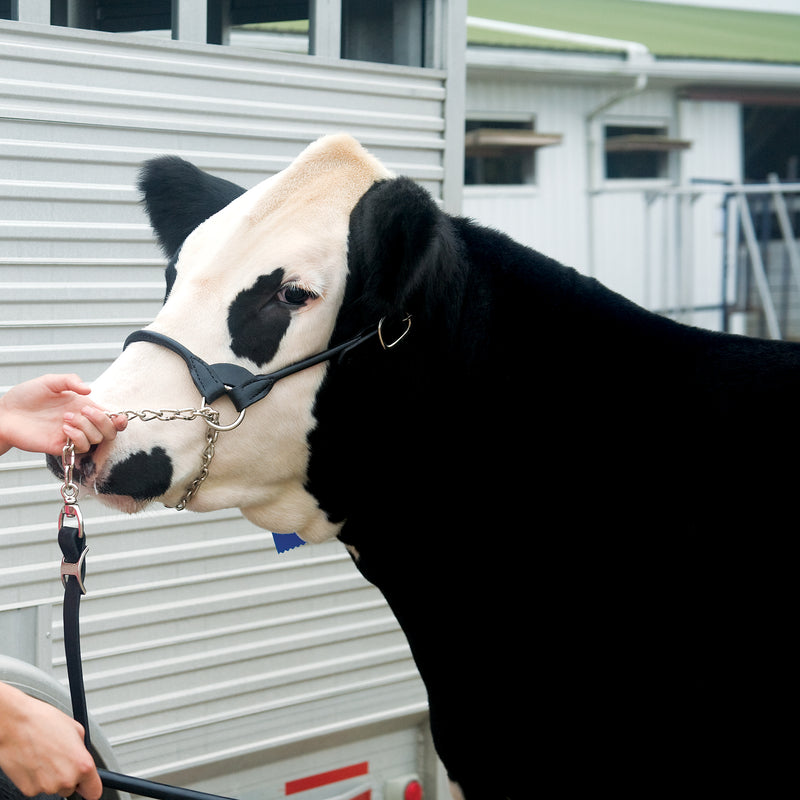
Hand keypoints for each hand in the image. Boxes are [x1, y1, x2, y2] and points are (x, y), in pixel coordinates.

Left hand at [0, 374, 125, 456]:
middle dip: (103, 421)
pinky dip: (78, 437)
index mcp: (83, 407)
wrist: (5, 415)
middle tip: (85, 411)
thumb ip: (70, 380)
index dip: (119, 419)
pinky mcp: (63, 446)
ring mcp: (73, 435)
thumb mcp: (49, 381)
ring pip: (97, 438)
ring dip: (86, 427)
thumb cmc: (25, 397)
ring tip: (65, 418)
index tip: (118, 416)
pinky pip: (83, 447)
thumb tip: (89, 390)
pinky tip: (64, 428)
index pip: (110, 416)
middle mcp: (81, 422)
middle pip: (110, 431)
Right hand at [0, 683, 101, 798]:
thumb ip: (82, 750)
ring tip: (44, 755)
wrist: (15, 725)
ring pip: (54, 787)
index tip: (88, 783)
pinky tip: (34, 761)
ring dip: (51, 776)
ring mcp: (47, 786)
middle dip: (68, 775)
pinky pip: (38, 787)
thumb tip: (82, 756)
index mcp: (82, 764)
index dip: (90, 785)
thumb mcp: (76, 729)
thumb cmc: (43, 722)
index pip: (94, 791)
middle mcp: (66, 779)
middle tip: (59, 758)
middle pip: (72, 787)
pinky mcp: (29, 790)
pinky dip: (36, 778)